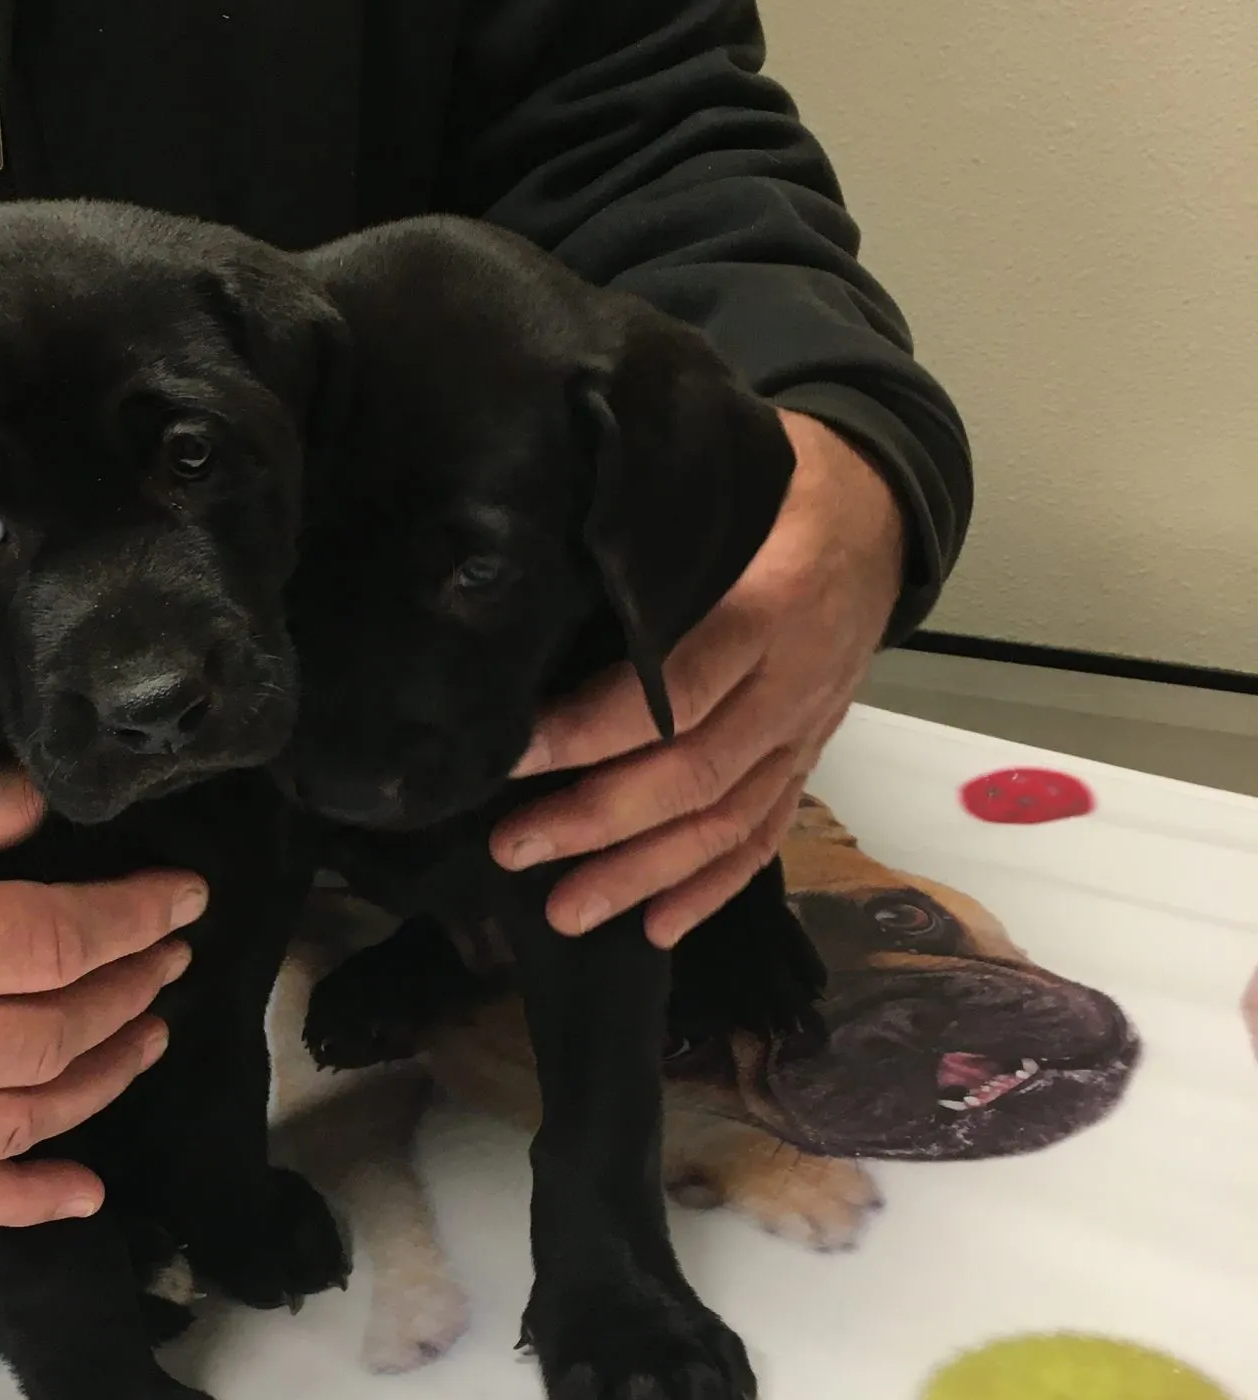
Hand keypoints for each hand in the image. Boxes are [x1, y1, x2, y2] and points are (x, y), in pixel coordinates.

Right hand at [0, 735, 206, 1225]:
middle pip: (50, 1032)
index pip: (49, 941)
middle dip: (128, 987)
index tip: (186, 895)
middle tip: (171, 950)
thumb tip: (35, 807)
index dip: (130, 918)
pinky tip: (85, 1194)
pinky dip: (21, 1205)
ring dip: (101, 1078)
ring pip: (19, 1117)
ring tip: (150, 1030)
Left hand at [491, 414, 902, 943]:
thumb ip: (658, 518)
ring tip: (566, 912)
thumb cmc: (783, 479)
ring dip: (644, 874)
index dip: (595, 730)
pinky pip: (766, 834)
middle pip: (697, 771)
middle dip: (599, 821)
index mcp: (772, 603)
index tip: (514, 754)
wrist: (885, 507)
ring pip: (728, 819)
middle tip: (514, 850)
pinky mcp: (809, 755)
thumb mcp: (733, 471)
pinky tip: (658, 927)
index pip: (679, 686)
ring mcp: (806, 728)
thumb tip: (551, 533)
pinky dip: (713, 886)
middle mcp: (794, 681)